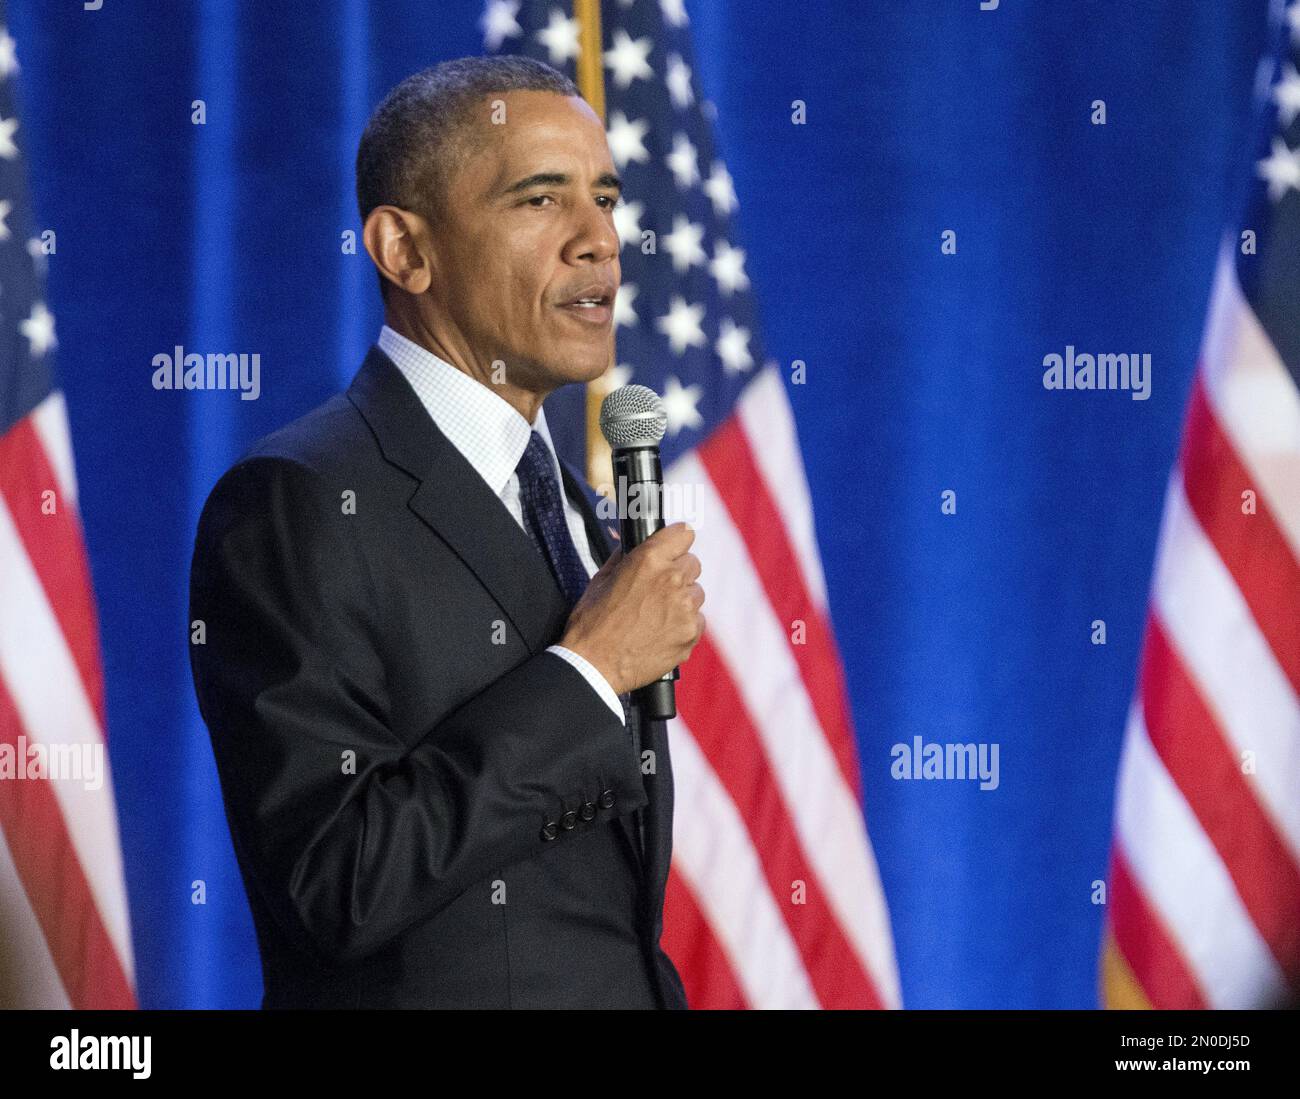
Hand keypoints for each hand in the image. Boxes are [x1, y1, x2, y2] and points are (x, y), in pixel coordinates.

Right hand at [559, 522, 705, 695]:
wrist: (594, 665)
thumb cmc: (592, 623)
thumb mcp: (601, 579)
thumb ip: (624, 557)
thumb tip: (635, 544)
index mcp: (649, 560)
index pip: (683, 533)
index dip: (677, 540)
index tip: (674, 547)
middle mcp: (672, 580)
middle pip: (692, 563)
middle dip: (677, 572)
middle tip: (658, 588)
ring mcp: (685, 608)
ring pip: (696, 592)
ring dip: (682, 599)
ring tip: (657, 614)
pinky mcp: (690, 633)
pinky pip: (697, 620)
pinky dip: (684, 624)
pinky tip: (662, 631)